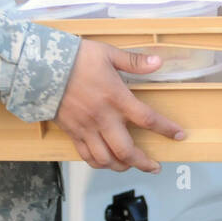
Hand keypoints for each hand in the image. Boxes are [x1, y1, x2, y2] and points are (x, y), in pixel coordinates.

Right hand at [52, 40, 186, 172]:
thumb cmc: (77, 58)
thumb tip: (158, 61)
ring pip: (106, 159)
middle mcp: (103, 118)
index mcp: (116, 98)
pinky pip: (86, 156)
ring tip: (131, 166)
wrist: (42, 67)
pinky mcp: (72, 132)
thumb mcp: (108, 53)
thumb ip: (134, 61)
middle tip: (155, 166)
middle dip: (144, 162)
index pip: (147, 119)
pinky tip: (106, 162)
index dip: (166, 129)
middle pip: (126, 150)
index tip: (179, 136)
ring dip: (121, 166)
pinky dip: (99, 163)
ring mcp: (86, 128)